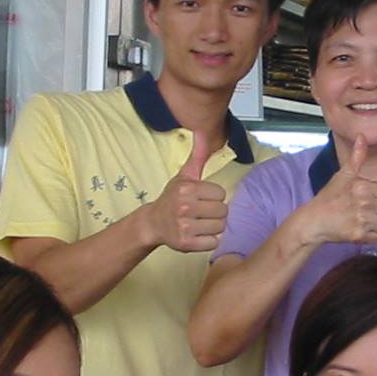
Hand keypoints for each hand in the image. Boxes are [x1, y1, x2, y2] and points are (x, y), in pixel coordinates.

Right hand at [144, 136, 227, 252]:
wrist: (153, 223)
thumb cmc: (172, 198)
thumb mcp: (184, 176)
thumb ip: (197, 156)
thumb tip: (202, 131)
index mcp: (187, 189)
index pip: (221, 194)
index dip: (214, 197)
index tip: (202, 199)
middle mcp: (184, 207)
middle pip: (223, 211)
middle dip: (215, 212)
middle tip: (202, 212)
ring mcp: (184, 227)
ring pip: (220, 227)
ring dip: (213, 227)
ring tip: (200, 223)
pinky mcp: (186, 244)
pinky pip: (213, 243)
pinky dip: (208, 241)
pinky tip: (198, 234)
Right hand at [302, 136, 376, 245]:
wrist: (313, 221)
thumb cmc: (329, 198)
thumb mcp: (342, 175)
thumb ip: (356, 157)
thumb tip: (362, 136)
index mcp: (362, 187)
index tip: (375, 199)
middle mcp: (364, 203)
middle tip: (374, 211)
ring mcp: (362, 221)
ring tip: (371, 220)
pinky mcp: (359, 236)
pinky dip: (375, 235)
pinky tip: (365, 229)